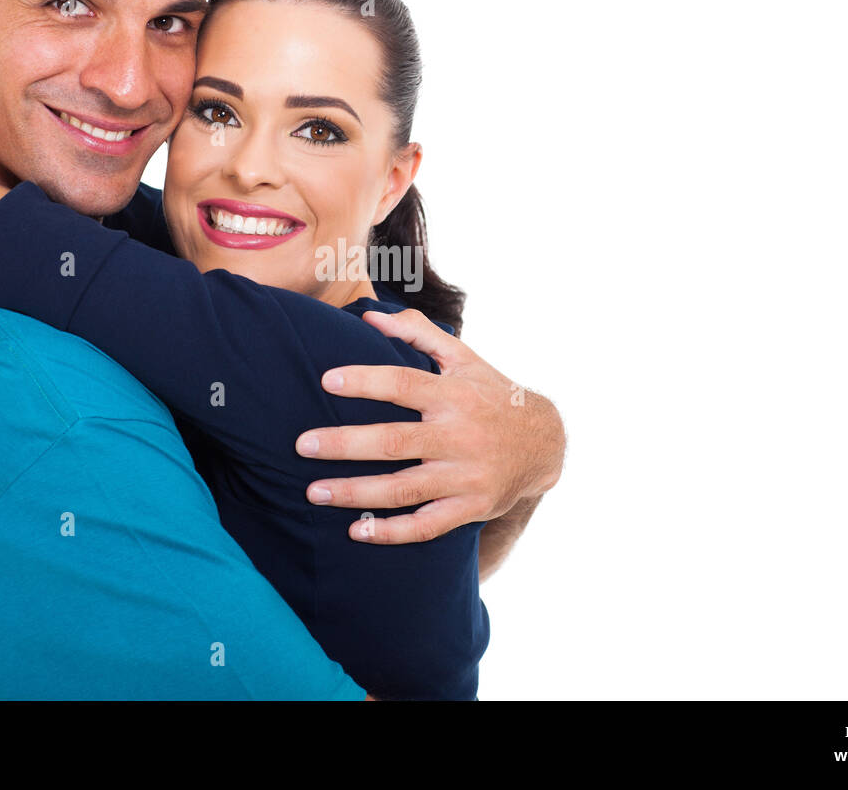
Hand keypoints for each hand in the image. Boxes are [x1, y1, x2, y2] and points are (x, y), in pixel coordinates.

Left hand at [300, 308, 564, 543]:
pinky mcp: (470, 508)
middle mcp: (460, 435)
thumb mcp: (464, 358)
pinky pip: (426, 526)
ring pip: (403, 489)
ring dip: (356, 493)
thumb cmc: (492, 394)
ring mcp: (465, 476)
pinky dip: (391, 532)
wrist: (545, 444)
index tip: (327, 380)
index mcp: (455, 395)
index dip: (366, 382)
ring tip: (313, 493)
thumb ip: (418, 334)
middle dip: (345, 444)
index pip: (405, 384)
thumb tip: (370, 314)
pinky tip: (355, 532)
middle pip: (395, 442)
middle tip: (303, 445)